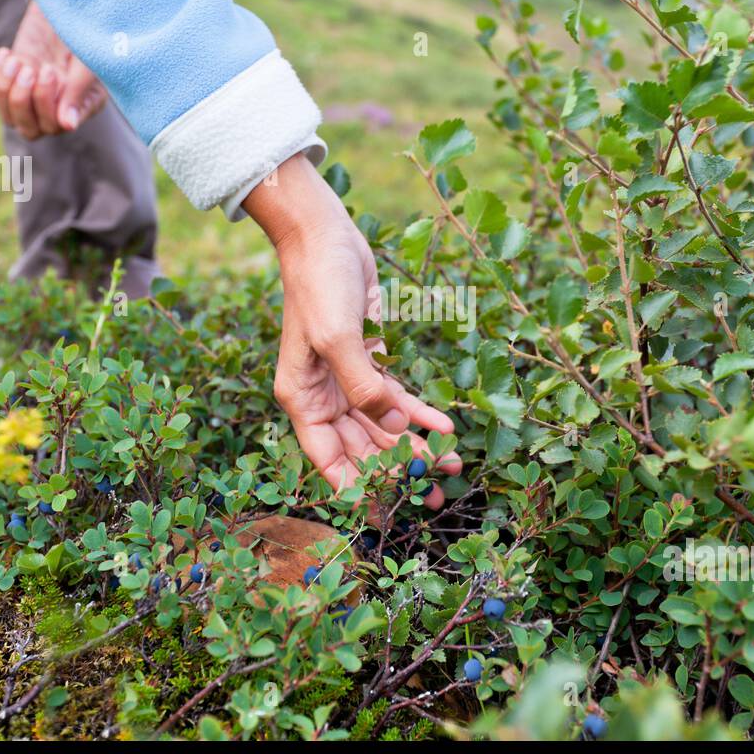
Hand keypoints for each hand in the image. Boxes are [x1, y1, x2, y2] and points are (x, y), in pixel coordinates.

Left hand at [0, 1, 106, 138]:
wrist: (65, 6)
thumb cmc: (84, 34)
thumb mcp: (85, 62)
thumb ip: (78, 93)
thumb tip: (67, 126)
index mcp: (79, 109)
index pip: (54, 126)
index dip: (44, 102)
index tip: (49, 69)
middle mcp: (55, 110)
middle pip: (29, 129)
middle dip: (23, 99)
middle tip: (31, 68)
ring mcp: (31, 97)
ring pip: (7, 114)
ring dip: (7, 88)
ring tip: (17, 60)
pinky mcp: (13, 79)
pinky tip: (8, 53)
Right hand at [246, 154, 460, 508]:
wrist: (325, 239)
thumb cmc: (319, 287)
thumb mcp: (337, 340)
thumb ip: (364, 387)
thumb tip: (394, 426)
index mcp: (303, 400)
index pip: (328, 458)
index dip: (356, 488)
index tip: (386, 514)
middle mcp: (325, 397)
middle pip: (363, 449)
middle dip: (397, 473)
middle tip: (433, 498)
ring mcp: (349, 381)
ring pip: (386, 427)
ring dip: (416, 446)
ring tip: (450, 467)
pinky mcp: (372, 361)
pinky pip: (399, 398)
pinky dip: (422, 413)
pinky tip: (447, 427)